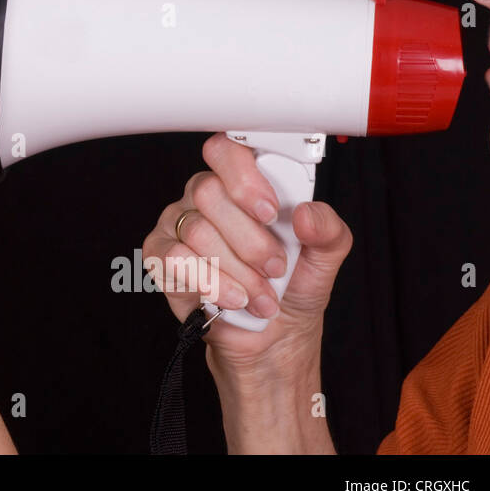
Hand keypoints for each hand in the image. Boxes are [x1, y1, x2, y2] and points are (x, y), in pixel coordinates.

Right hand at [143, 133, 353, 379]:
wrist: (272, 340)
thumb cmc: (292, 289)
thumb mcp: (324, 257)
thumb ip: (327, 229)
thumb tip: (307, 213)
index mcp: (242, 184)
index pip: (225, 150)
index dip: (243, 176)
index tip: (271, 212)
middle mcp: (205, 198)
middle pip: (208, 192)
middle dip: (250, 240)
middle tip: (274, 267)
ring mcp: (178, 225)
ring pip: (197, 232)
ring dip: (237, 273)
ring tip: (259, 296)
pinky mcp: (161, 258)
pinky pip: (174, 260)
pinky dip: (210, 284)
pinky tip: (230, 299)